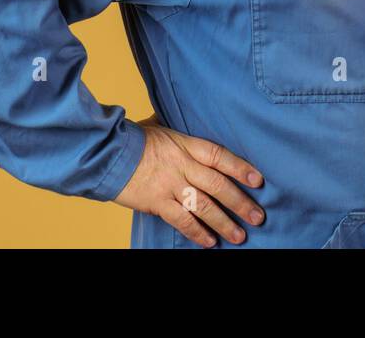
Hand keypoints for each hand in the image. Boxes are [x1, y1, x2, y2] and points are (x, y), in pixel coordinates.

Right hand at [113, 113, 265, 246]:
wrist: (105, 153)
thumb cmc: (133, 138)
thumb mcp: (160, 126)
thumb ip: (180, 135)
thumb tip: (191, 122)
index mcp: (186, 145)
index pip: (220, 156)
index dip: (240, 168)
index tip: (258, 180)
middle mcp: (182, 165)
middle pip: (218, 185)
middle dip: (240, 203)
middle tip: (257, 217)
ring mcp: (170, 185)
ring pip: (204, 206)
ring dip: (224, 222)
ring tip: (240, 235)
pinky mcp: (157, 202)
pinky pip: (182, 220)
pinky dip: (197, 232)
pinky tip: (210, 242)